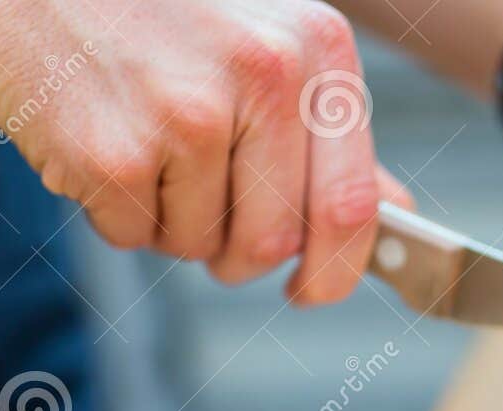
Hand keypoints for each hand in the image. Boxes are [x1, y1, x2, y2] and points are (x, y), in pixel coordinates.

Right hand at [0, 0, 408, 302]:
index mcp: (313, 49)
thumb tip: (399, 216)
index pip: (352, 204)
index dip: (337, 271)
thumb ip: (332, 138)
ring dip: (171, 224)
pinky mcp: (115, 151)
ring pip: (202, 246)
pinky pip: (136, 237)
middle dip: (237, 251)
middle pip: (274, 241)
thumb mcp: (265, 46)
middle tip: (200, 208)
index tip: (312, 291)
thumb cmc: (157, 18)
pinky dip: (118, 214)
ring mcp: (187, 114)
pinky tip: (102, 142)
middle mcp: (262, 74)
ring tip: (143, 145)